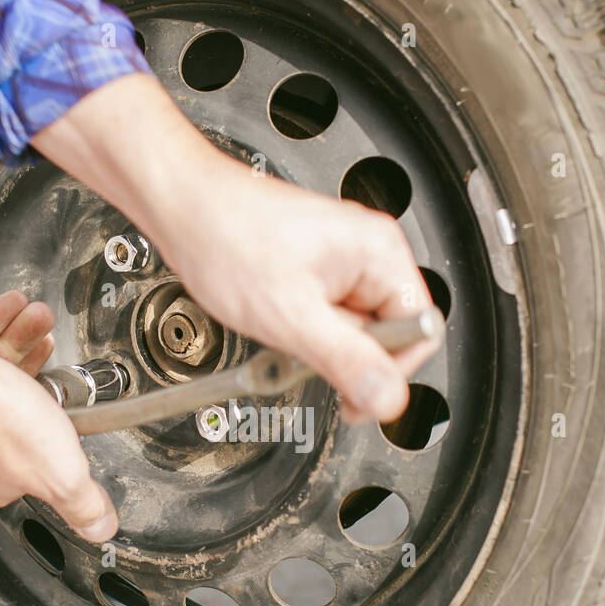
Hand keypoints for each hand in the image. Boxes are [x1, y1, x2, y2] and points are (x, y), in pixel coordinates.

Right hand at [0, 236, 116, 537]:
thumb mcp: (62, 473)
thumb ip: (83, 503)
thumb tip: (101, 528)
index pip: (30, 463)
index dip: (52, 432)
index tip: (66, 405)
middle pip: (11, 411)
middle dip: (38, 373)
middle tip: (52, 346)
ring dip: (20, 344)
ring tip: (38, 318)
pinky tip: (11, 309)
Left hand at [161, 168, 439, 423]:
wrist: (184, 208)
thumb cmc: (227, 239)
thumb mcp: (291, 315)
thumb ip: (346, 360)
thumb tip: (388, 398)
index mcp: (379, 252)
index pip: (420, 330)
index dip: (391, 371)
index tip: (360, 396)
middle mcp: (370, 252)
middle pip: (389, 332)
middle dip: (349, 358)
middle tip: (308, 362)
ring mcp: (344, 260)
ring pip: (355, 330)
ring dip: (322, 346)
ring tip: (284, 335)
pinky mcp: (319, 270)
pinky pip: (329, 318)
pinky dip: (306, 332)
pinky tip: (279, 325)